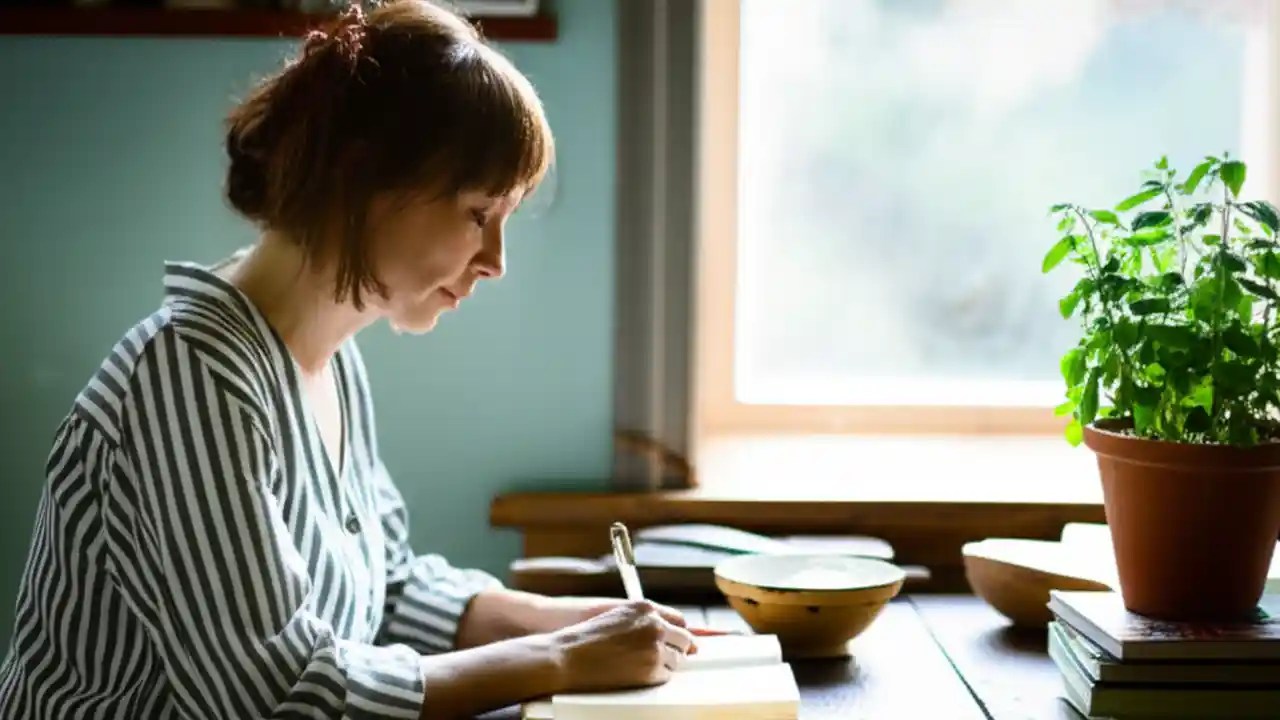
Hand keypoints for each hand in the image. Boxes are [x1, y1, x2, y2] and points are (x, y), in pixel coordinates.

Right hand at [549, 600, 694, 692]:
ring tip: (643, 664)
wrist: (569, 655)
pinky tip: (639, 673)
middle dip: (677, 648)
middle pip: (684, 639)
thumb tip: (670, 629)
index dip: (679, 632)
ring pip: (678, 659)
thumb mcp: (618, 615)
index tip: (680, 640)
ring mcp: (655, 647)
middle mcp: (655, 625)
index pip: (679, 619)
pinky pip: (666, 675)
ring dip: (666, 663)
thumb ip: (645, 619)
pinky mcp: (651, 669)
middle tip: (665, 655)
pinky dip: (657, 676)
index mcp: (646, 608)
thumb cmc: (587, 636)